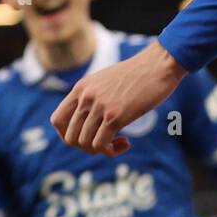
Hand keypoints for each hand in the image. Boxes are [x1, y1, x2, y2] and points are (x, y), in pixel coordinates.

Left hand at [50, 41, 183, 157]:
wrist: (159, 64)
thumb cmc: (138, 74)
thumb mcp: (107, 81)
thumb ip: (93, 97)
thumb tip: (89, 121)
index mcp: (81, 88)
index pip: (57, 120)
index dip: (68, 135)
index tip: (87, 136)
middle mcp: (86, 97)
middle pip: (70, 137)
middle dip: (87, 147)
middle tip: (106, 142)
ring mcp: (99, 106)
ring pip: (85, 143)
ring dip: (101, 150)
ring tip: (119, 142)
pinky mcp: (115, 116)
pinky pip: (101, 145)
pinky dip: (111, 151)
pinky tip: (126, 143)